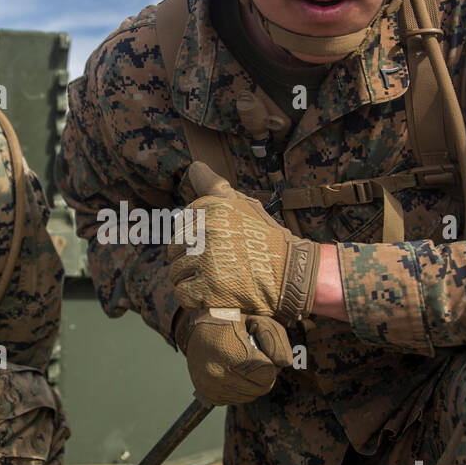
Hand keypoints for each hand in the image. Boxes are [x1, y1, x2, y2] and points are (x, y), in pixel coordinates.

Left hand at [167, 162, 320, 323]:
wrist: (291, 271)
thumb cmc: (265, 237)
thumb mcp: (242, 204)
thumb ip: (214, 186)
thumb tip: (194, 166)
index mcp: (211, 208)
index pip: (180, 224)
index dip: (194, 236)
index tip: (214, 243)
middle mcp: (208, 231)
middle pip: (174, 248)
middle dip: (189, 258)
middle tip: (214, 264)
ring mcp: (207, 260)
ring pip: (176, 271)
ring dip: (191, 278)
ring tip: (215, 278)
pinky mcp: (209, 289)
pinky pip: (183, 293)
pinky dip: (194, 297)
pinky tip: (211, 293)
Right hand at [174, 307, 293, 405]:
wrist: (195, 330)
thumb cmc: (230, 323)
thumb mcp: (256, 320)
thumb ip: (276, 339)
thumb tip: (284, 363)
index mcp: (228, 351)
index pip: (267, 372)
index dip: (271, 362)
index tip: (262, 351)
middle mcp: (216, 373)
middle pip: (262, 387)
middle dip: (265, 375)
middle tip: (255, 359)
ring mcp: (210, 386)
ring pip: (251, 396)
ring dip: (253, 383)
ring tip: (242, 365)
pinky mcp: (207, 395)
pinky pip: (238, 401)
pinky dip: (240, 390)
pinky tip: (233, 373)